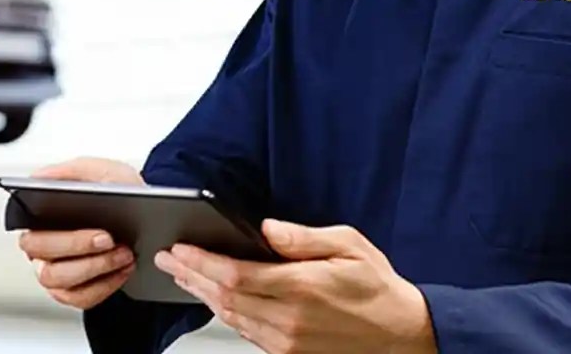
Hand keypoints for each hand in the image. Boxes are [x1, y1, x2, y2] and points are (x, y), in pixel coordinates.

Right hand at [16, 157, 143, 309]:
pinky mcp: (72, 291)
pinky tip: (123, 268)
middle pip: (43, 260)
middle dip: (79, 251)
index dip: (63, 236)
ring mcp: (55, 271)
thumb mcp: (103, 171)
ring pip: (60, 281)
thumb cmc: (118, 191)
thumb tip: (38, 178)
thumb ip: (72, 171)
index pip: (31, 230)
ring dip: (96, 269)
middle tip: (110, 239)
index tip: (98, 230)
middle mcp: (41, 248)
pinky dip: (105, 285)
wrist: (144, 213)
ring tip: (124, 253)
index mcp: (39, 217)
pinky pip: (81, 297)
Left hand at [154, 219, 436, 353]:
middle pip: (223, 298)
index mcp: (302, 287)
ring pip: (230, 318)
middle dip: (190, 276)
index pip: (235, 275)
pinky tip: (215, 298)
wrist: (403, 335)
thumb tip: (266, 228)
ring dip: (202, 295)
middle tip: (167, 259)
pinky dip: (225, 313)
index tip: (180, 248)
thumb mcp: (348, 246)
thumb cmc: (379, 288)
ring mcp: (287, 342)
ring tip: (183, 275)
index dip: (201, 262)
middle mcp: (290, 319)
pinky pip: (246, 333)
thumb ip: (303, 237)